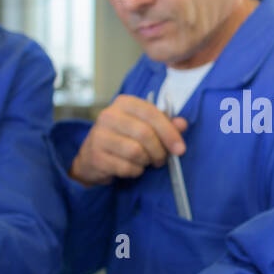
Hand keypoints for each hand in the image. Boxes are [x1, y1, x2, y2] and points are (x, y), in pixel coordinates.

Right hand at [69, 94, 187, 186]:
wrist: (91, 156)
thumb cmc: (123, 138)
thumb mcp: (144, 125)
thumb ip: (164, 123)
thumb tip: (182, 124)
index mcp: (124, 103)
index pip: (151, 113)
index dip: (169, 132)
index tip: (180, 148)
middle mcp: (109, 116)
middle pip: (145, 134)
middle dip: (159, 151)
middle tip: (162, 159)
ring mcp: (99, 136)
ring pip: (136, 152)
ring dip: (147, 161)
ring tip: (146, 162)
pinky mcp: (95, 156)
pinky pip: (125, 167)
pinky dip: (135, 171)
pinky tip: (133, 167)